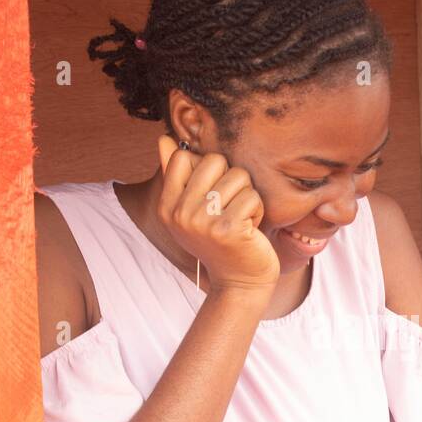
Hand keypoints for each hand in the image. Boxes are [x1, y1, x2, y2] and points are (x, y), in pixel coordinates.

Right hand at [155, 134, 280, 292]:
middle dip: (232, 179)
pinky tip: (250, 229)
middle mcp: (179, 214)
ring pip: (238, 176)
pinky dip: (258, 210)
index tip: (211, 195)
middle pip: (214, 160)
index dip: (207, 168)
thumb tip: (163, 139)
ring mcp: (202, 222)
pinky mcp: (228, 229)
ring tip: (241, 218)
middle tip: (230, 207)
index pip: (182, 156)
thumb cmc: (220, 241)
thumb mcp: (192, 211)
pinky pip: (251, 196)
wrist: (240, 282)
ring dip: (247, 196)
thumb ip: (176, 175)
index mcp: (167, 206)